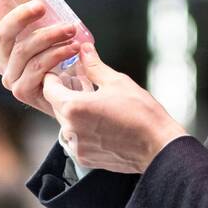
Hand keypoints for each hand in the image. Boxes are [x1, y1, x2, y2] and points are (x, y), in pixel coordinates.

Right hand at [0, 0, 84, 116]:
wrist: (75, 100)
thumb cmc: (65, 66)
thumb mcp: (55, 39)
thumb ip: (49, 23)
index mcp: (4, 46)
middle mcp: (2, 61)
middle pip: (1, 35)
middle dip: (20, 17)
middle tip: (41, 6)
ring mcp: (10, 77)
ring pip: (23, 50)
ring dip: (49, 35)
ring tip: (70, 29)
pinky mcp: (22, 91)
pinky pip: (37, 67)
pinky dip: (57, 55)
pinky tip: (73, 48)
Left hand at [42, 43, 187, 173]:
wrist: (158, 146)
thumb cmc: (141, 113)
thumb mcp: (117, 82)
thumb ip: (94, 66)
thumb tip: (84, 49)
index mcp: (73, 107)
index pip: (49, 88)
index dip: (53, 77)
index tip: (61, 72)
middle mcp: (70, 128)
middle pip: (57, 105)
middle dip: (66, 93)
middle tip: (81, 83)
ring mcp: (76, 145)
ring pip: (66, 123)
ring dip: (75, 111)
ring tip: (94, 102)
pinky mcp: (84, 158)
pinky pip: (75, 139)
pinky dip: (82, 128)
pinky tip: (99, 121)